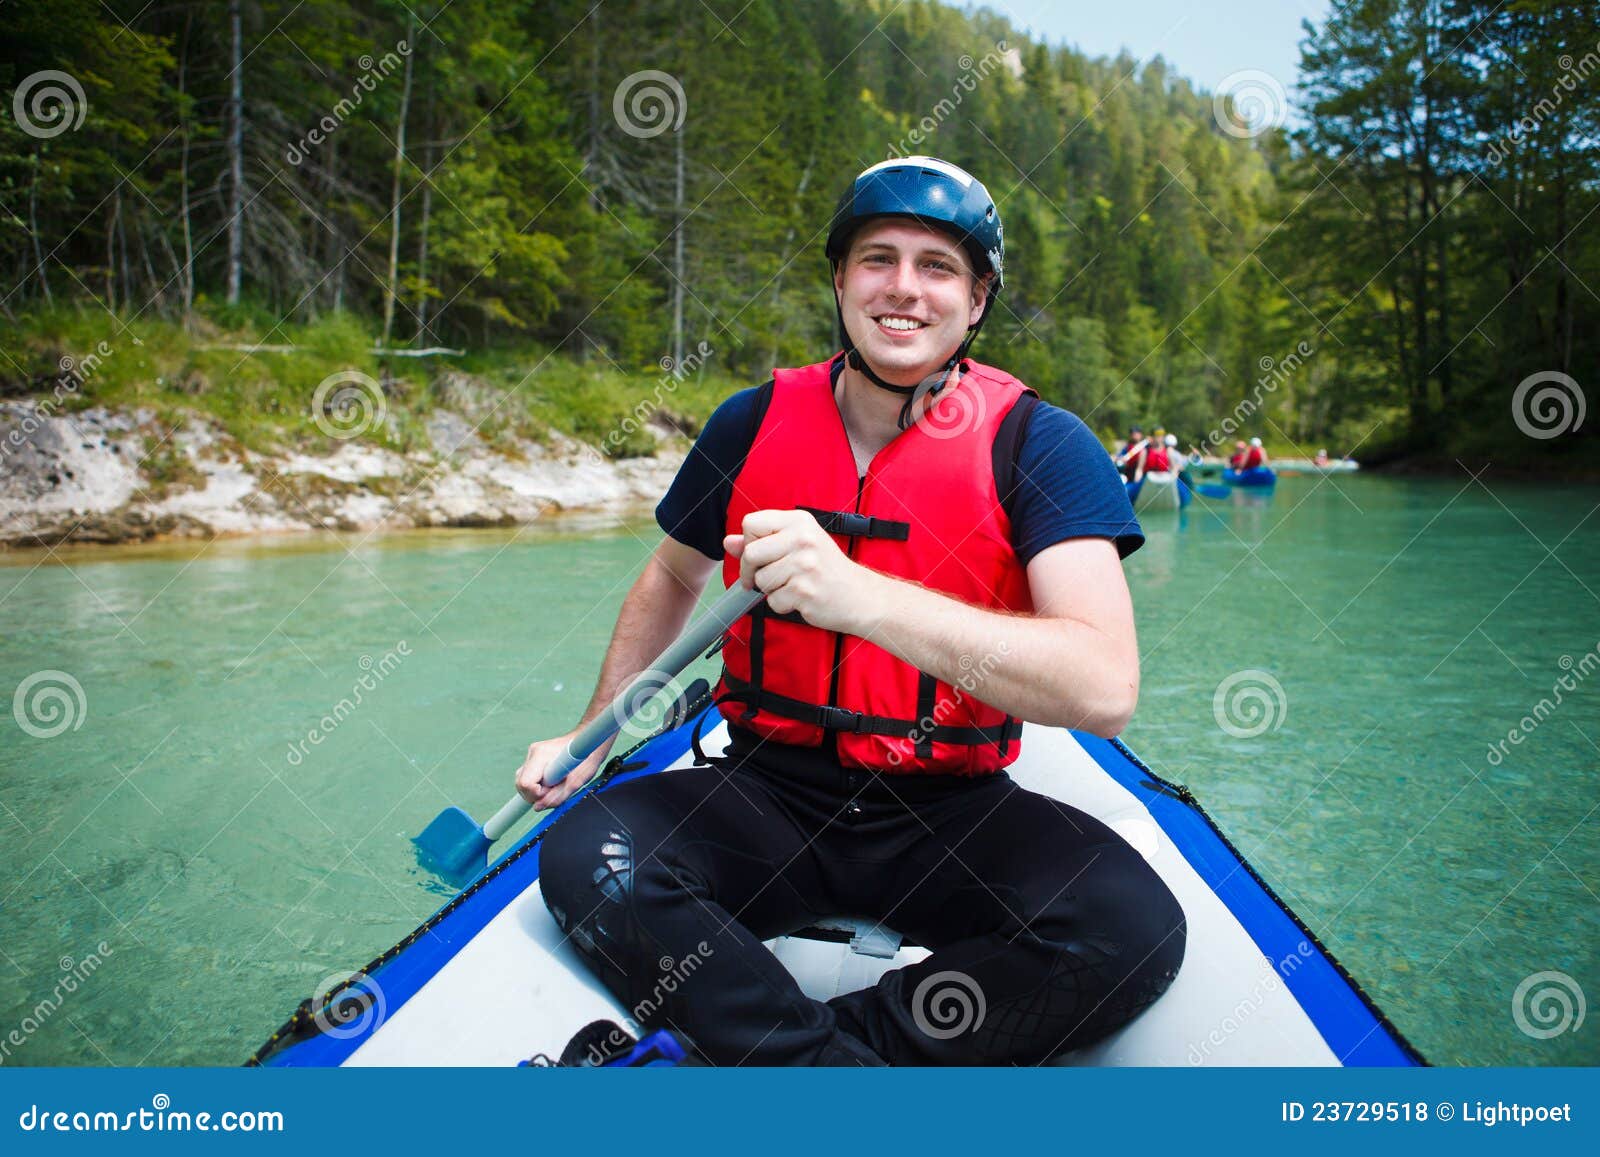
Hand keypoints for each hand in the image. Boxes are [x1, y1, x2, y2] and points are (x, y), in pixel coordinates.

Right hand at [515, 730, 615, 810]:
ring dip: (538, 789)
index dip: (537, 794)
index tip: (552, 791)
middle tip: (556, 789)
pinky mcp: (535, 756)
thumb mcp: (577, 782)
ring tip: (557, 783)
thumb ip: (556, 797)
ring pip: (523, 780)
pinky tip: (554, 779)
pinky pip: (530, 776)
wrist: (591, 741)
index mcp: (541, 756)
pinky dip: (540, 783)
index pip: (525, 784)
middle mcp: (533, 752)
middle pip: (520, 783)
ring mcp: (533, 753)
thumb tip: (537, 807)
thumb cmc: (588, 759)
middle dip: (535, 794)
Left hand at [723, 509, 884, 634]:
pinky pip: (773, 601)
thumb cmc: (828, 570)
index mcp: (799, 521)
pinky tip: (801, 598)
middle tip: (765, 578)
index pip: (751, 523)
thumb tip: (728, 542)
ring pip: (761, 580)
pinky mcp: (804, 590)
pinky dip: (782, 605)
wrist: (861, 596)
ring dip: (771, 590)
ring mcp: (804, 565)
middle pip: (751, 553)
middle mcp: (802, 539)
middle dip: (751, 571)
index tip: (758, 556)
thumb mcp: (797, 545)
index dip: (748, 542)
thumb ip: (762, 542)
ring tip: (793, 586)